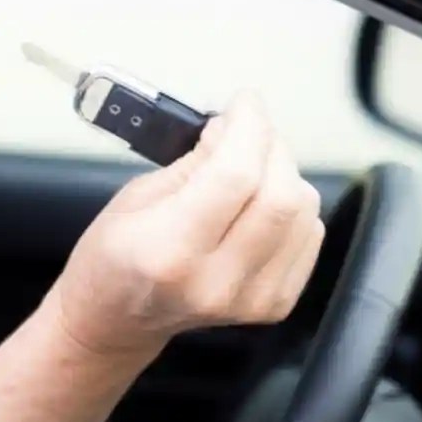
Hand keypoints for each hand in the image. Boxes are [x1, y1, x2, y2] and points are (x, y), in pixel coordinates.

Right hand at [50, 91, 324, 355]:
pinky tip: (256, 202)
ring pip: (304, 212)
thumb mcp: (134, 197)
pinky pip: (309, 235)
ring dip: (282, 173)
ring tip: (246, 167)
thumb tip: (232, 128)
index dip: (249, 128)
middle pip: (281, 195)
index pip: (235, 176)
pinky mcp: (273, 304)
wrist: (114, 318)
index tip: (244, 103)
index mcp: (167, 251)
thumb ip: (192, 164)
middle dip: (269, 145)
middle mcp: (214, 281)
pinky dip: (291, 205)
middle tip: (244, 130)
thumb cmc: (112, 258)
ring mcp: (249, 298)